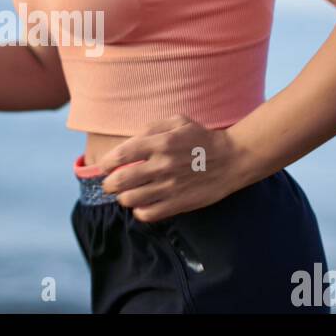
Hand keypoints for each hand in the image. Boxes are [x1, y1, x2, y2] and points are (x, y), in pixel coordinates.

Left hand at [96, 115, 252, 222]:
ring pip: (131, 199)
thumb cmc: (202, 138)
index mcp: (160, 142)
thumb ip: (151, 128)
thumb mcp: (178, 121)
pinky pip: (148, 214)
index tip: (104, 167)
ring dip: (123, 198)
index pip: (121, 155)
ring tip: (126, 195)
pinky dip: (139, 212)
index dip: (106, 163)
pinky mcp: (179, 203)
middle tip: (110, 184)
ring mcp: (170, 186)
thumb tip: (128, 143)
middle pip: (121, 180)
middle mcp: (162, 165)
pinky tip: (142, 205)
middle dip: (109, 184)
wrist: (232, 159)